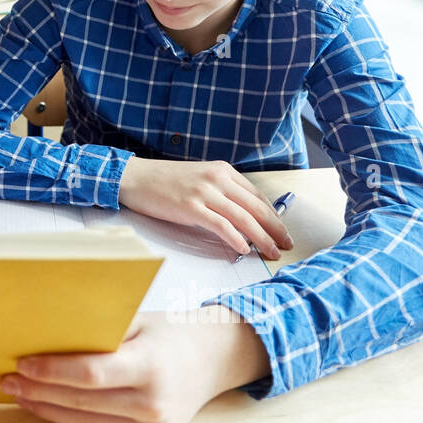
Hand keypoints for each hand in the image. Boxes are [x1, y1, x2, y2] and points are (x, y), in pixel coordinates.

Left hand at [0, 307, 270, 422]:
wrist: (211, 361)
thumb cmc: (167, 334)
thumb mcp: (137, 320)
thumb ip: (98, 328)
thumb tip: (45, 330)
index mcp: (150, 365)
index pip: (90, 373)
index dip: (51, 371)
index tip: (22, 363)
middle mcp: (153, 403)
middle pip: (81, 402)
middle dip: (38, 391)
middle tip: (8, 380)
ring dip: (47, 410)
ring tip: (21, 395)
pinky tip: (50, 408)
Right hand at [119, 157, 291, 258]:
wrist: (135, 177)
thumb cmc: (164, 181)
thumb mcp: (199, 178)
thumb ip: (220, 192)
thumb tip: (241, 216)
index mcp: (222, 171)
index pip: (256, 195)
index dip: (273, 215)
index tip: (282, 230)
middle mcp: (217, 179)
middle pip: (255, 207)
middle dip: (275, 229)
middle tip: (286, 245)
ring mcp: (204, 192)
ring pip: (243, 218)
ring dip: (261, 238)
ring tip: (271, 252)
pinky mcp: (191, 207)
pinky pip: (221, 226)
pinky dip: (236, 239)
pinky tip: (244, 249)